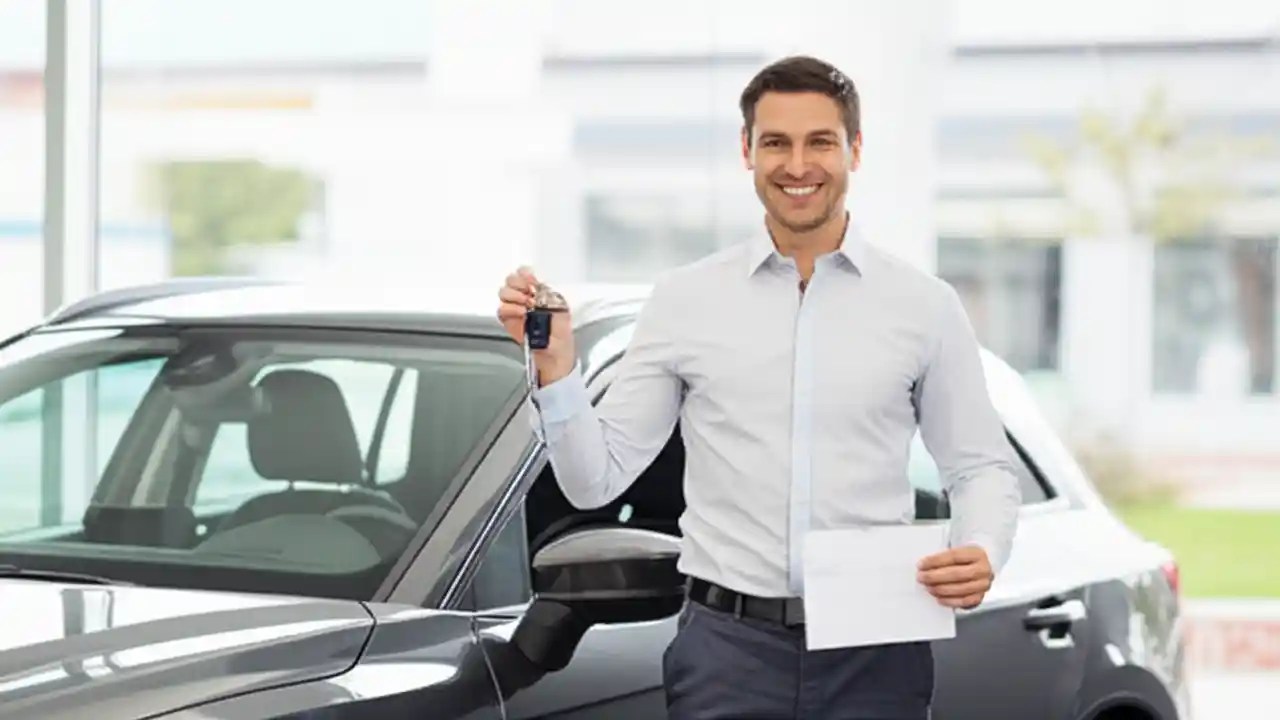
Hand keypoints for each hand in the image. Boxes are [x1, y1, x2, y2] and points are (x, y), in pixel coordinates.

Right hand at [496, 266, 575, 383]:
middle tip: (528, 293)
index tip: (532, 281)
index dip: (525, 274)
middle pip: (511, 280)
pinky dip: (510, 309)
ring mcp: (515, 309)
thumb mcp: (562, 308)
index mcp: (539, 291)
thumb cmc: (561, 334)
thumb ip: (548, 294)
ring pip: (503, 293)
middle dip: (518, 284)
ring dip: (514, 296)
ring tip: (526, 305)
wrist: (555, 355)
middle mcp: (525, 298)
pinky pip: (501, 310)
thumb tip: (537, 286)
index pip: (525, 273)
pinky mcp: (509, 322)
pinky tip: (521, 313)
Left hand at [916, 545, 992, 609]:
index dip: (936, 561)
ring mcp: (983, 584)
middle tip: (921, 577)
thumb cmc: (963, 560)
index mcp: (977, 553)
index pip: (954, 556)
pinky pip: (964, 601)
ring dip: (940, 589)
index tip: (922, 564)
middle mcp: (983, 569)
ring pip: (960, 589)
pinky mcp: (980, 597)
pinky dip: (949, 601)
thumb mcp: (956, 550)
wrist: (979, 568)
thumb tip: (925, 566)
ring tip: (928, 587)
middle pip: (957, 574)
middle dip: (935, 576)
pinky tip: (939, 597)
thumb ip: (943, 557)